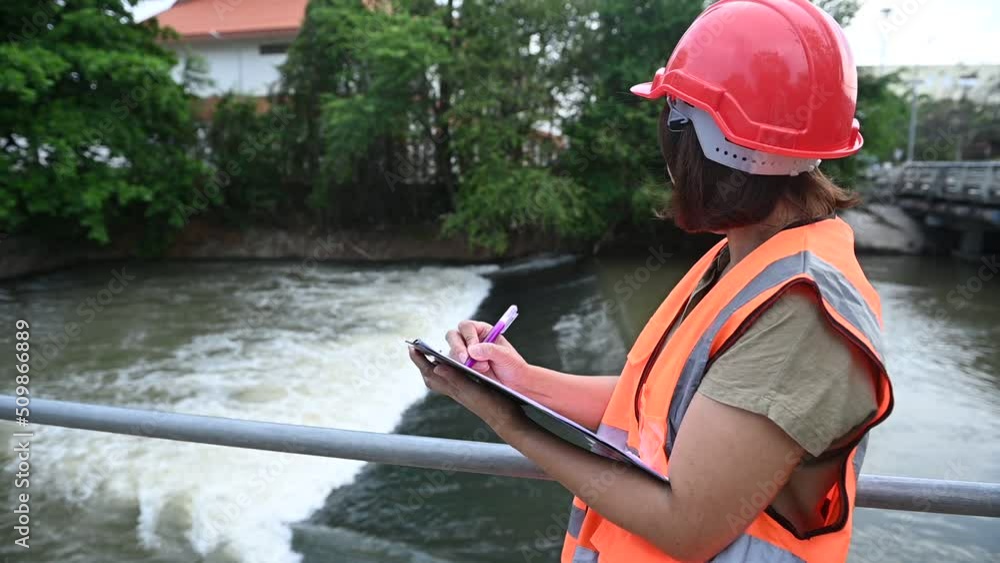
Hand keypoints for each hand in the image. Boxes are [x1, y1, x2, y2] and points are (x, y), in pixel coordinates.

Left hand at [408, 346, 529, 434]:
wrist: (506, 420)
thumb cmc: (493, 405)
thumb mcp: (474, 389)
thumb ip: (455, 378)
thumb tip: (436, 367)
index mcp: (454, 388)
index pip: (431, 373)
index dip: (420, 361)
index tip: (412, 348)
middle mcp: (455, 391)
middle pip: (432, 377)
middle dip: (423, 364)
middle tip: (417, 351)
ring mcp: (462, 393)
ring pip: (441, 380)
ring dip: (434, 367)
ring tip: (430, 357)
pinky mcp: (470, 393)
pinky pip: (452, 381)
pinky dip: (448, 371)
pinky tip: (453, 367)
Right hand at [445, 320, 530, 390]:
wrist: (515, 384)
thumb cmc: (513, 366)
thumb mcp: (506, 355)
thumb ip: (490, 349)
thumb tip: (473, 350)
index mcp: (483, 331)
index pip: (467, 327)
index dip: (468, 337)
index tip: (474, 349)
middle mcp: (472, 341)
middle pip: (453, 336)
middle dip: (458, 348)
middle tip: (466, 360)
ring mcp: (465, 354)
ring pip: (452, 352)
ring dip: (463, 362)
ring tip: (482, 369)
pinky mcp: (462, 367)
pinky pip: (453, 366)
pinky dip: (459, 370)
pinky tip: (472, 374)